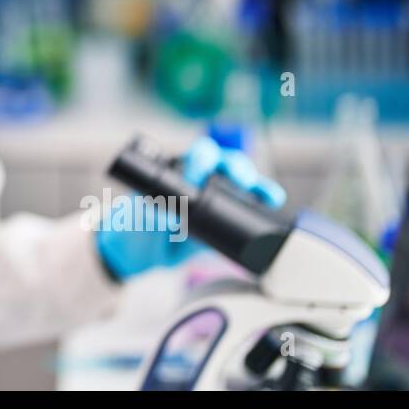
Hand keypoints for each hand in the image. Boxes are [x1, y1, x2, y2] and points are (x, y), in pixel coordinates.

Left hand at [95, 135, 285, 281]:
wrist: (142, 252)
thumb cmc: (135, 222)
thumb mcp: (139, 216)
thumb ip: (151, 212)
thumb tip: (168, 213)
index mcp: (179, 169)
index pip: (197, 156)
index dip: (204, 158)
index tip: (205, 169)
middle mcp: (200, 177)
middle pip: (226, 165)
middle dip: (237, 169)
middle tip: (242, 182)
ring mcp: (215, 197)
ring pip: (241, 184)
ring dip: (257, 185)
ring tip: (269, 194)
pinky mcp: (224, 218)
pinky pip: (246, 208)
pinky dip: (261, 204)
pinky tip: (273, 202)